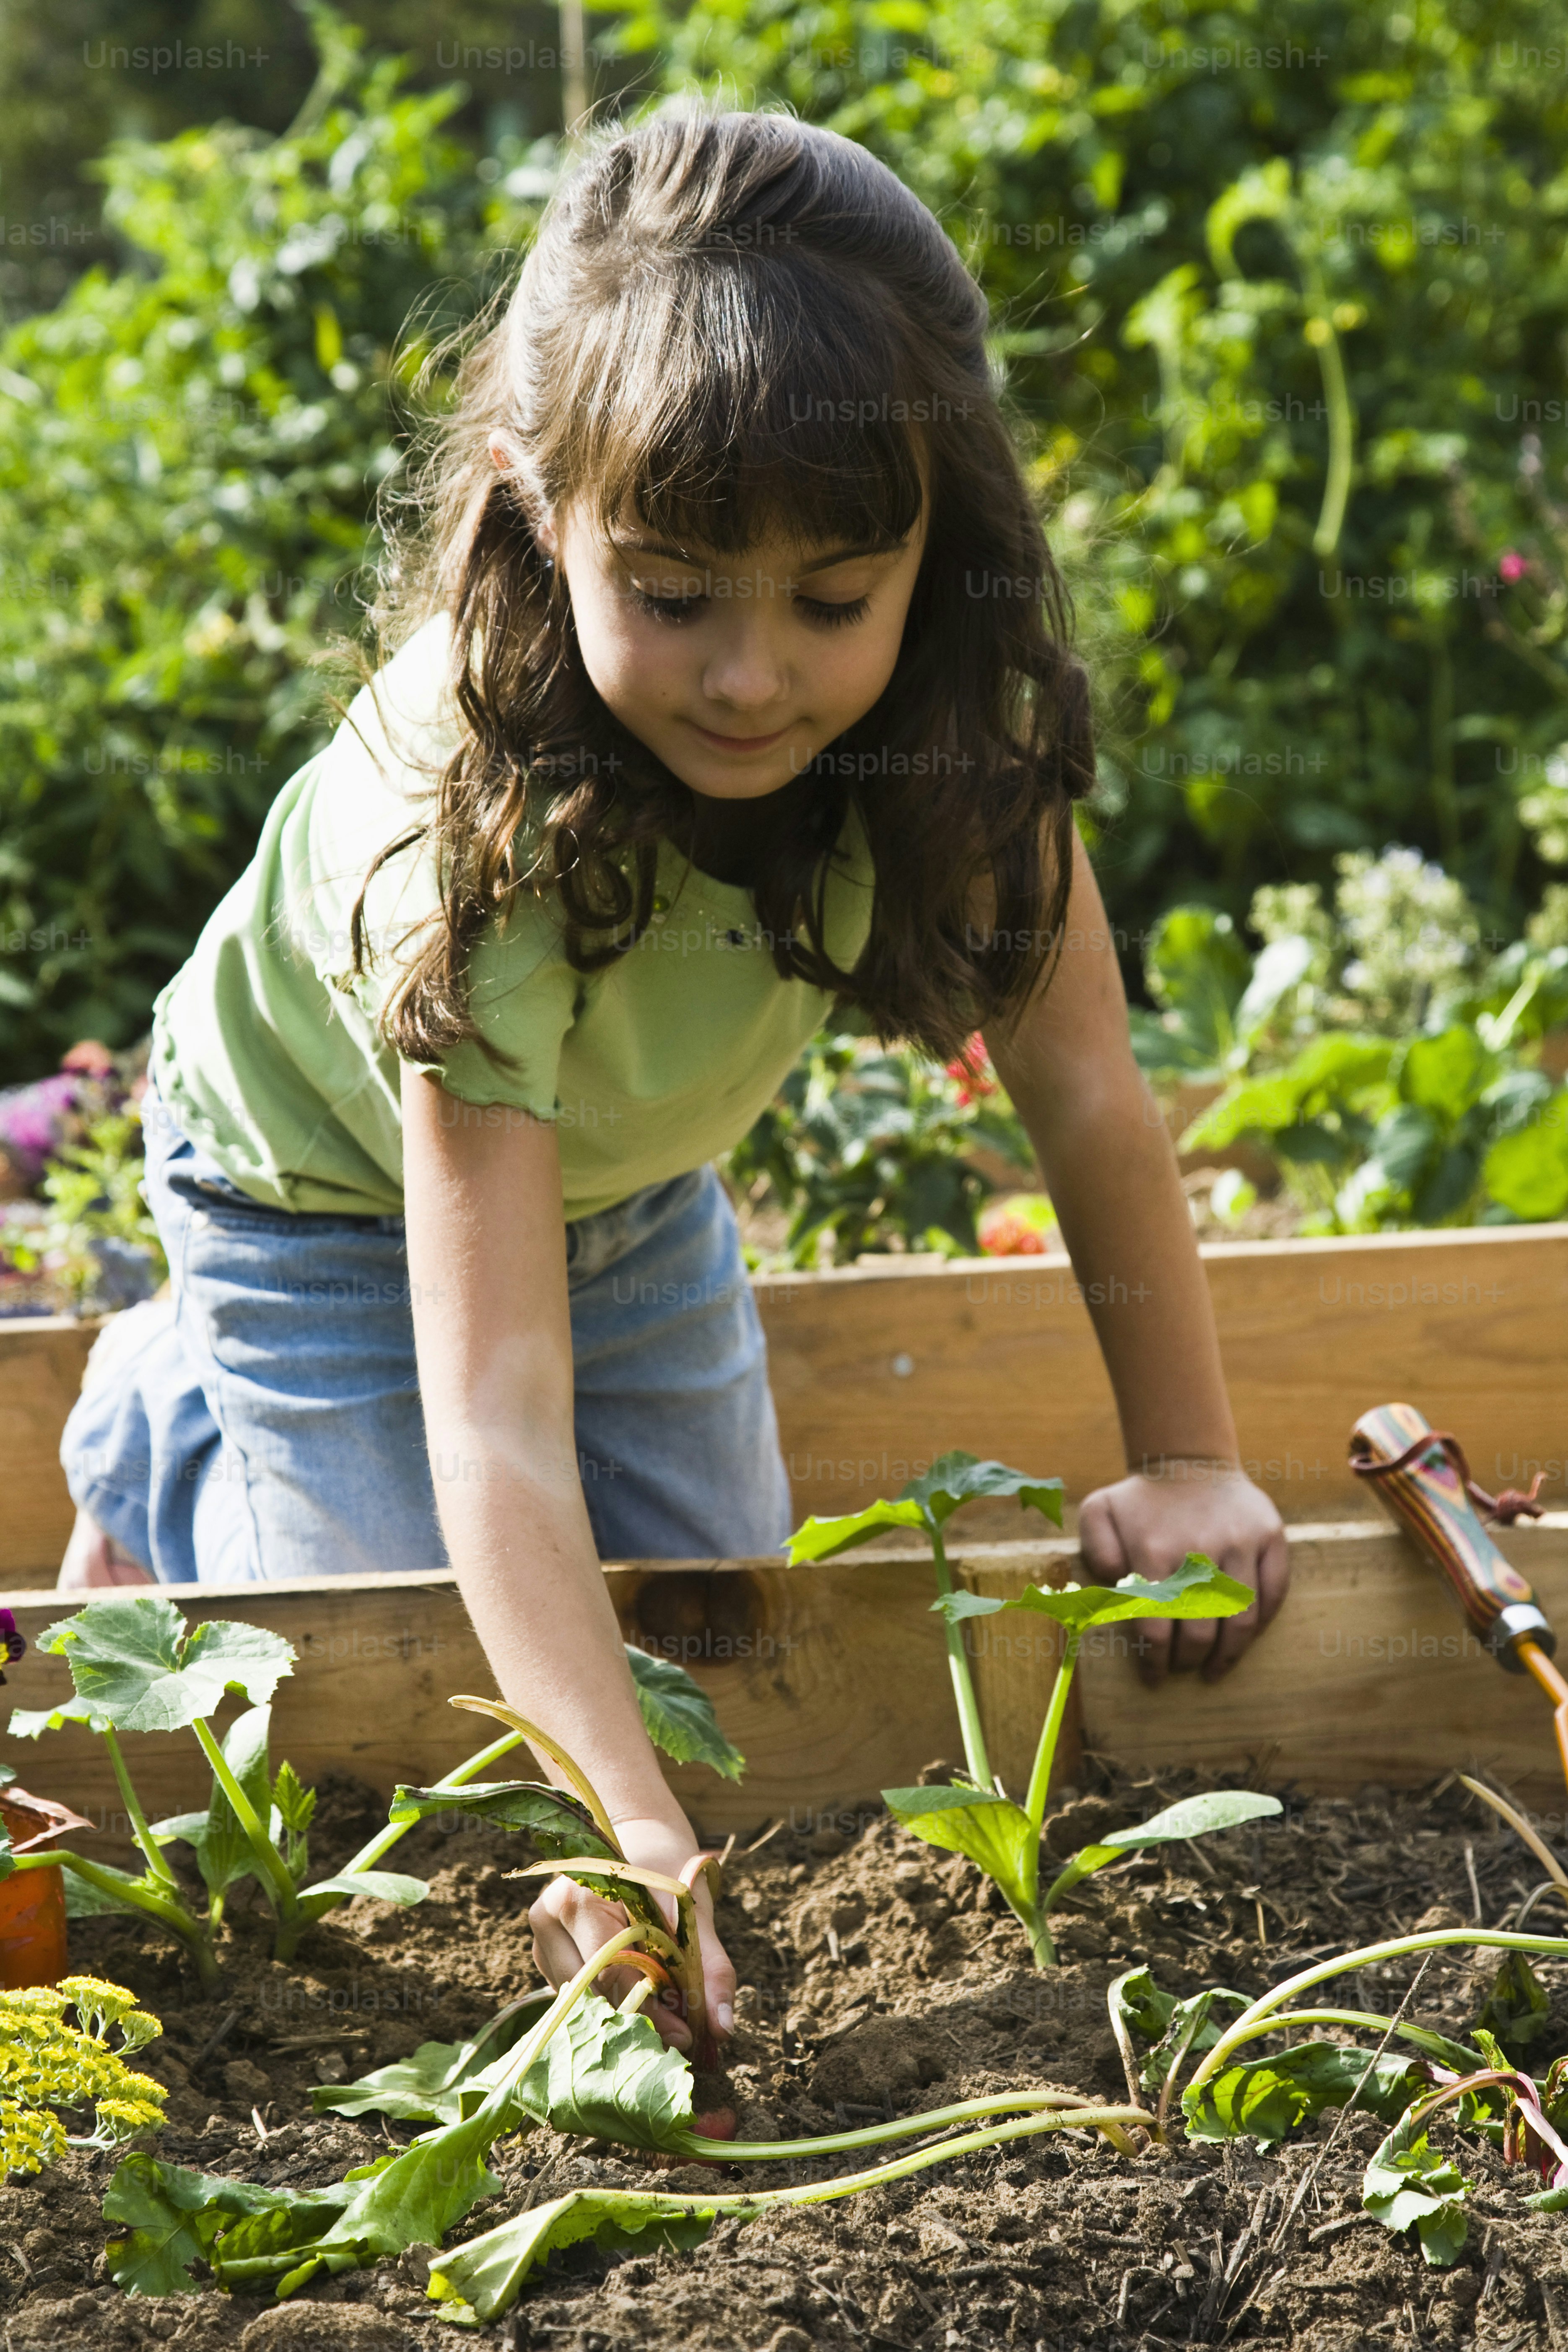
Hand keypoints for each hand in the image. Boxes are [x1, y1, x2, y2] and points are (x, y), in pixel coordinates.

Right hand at [528, 1812, 735, 2057]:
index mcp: (579, 1898)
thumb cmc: (666, 1867)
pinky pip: (578, 1995)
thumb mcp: (694, 1910)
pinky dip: (609, 2002)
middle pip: (593, 1993)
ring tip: (666, 2017)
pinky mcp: (546, 1954)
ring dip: (622, 2013)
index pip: (611, 1972)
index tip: (686, 2037)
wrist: (638, 1837)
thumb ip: (710, 1967)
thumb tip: (721, 2028)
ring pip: (582, 2001)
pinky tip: (637, 1997)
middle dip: (639, 2017)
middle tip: (682, 2035)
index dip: (650, 2010)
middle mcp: (549, 1918)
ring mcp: (542, 1938)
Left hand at [1078, 1461, 1287, 1685]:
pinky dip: (1262, 1622)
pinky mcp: (1270, 1537)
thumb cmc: (1141, 1498)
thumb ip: (1096, 1550)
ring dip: (1228, 1654)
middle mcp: (1199, 1550)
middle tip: (1183, 1669)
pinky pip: (1273, 1592)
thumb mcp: (1099, 1512)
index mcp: (1154, 1551)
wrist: (1189, 1461)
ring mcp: (1240, 1543)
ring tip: (1215, 1669)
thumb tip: (1116, 1586)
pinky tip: (1245, 1638)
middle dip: (1188, 1660)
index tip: (1154, 1677)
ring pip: (1241, 1618)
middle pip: (1199, 1629)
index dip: (1154, 1660)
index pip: (1156, 1626)